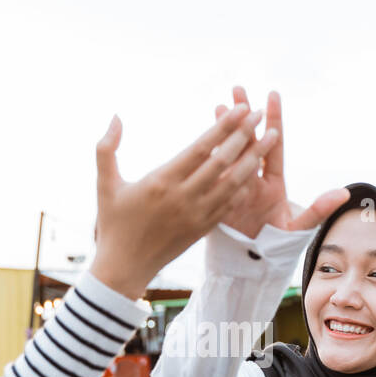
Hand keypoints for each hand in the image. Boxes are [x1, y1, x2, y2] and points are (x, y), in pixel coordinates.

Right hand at [91, 103, 277, 299]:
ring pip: (233, 183)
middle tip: (261, 114)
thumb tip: (115, 116)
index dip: (224, 126)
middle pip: (222, 162)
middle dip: (245, 135)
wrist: (124, 267)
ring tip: (271, 138)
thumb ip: (107, 149)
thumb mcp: (105, 184)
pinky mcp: (202, 229)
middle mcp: (183, 198)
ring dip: (254, 158)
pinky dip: (245, 187)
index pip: (200, 148)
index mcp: (161, 182)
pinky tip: (256, 171)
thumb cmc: (112, 223)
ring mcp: (196, 215)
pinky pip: (230, 205)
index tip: (241, 108)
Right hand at [211, 86, 350, 238]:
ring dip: (224, 130)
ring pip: (229, 153)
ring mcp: (233, 187)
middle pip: (248, 142)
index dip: (273, 120)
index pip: (274, 145)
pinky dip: (208, 155)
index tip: (272, 94)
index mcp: (273, 183)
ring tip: (219, 106)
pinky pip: (213, 174)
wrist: (250, 269)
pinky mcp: (217, 198)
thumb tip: (344, 194)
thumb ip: (317, 210)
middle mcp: (252, 180)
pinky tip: (204, 137)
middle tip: (238, 89)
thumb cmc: (276, 249)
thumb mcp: (297, 229)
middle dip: (243, 115)